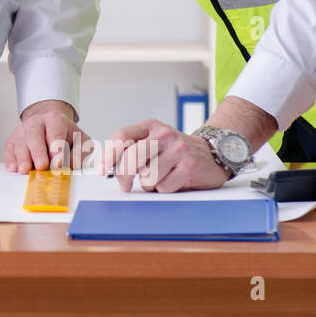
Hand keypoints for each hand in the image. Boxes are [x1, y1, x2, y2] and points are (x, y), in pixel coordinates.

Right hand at [4, 99, 87, 171]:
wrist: (48, 123)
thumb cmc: (65, 134)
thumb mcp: (80, 140)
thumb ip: (81, 152)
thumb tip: (72, 164)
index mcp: (55, 119)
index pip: (56, 133)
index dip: (57, 148)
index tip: (58, 163)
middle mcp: (36, 122)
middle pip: (35, 136)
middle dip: (38, 152)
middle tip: (42, 166)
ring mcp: (22, 131)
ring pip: (21, 143)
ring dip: (23, 158)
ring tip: (25, 170)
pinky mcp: (12, 140)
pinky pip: (9, 149)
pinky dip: (10, 159)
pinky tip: (13, 168)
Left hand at [106, 119, 228, 192]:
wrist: (213, 154)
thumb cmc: (175, 152)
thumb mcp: (153, 142)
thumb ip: (133, 149)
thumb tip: (108, 169)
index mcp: (150, 127)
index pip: (121, 136)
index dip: (108, 155)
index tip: (102, 171)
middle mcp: (164, 135)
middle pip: (132, 157)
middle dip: (123, 176)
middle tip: (125, 186)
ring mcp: (178, 149)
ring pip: (147, 176)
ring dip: (149, 184)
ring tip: (160, 177)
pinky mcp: (189, 166)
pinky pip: (163, 186)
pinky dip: (164, 189)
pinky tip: (173, 181)